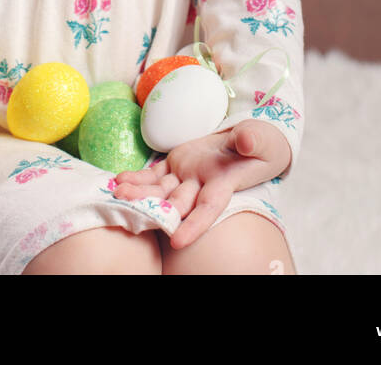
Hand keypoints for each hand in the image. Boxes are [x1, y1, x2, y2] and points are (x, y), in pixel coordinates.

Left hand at [112, 121, 291, 249]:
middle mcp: (202, 186)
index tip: (177, 240)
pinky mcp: (177, 164)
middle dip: (153, 207)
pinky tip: (121, 179)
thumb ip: (253, 141)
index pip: (208, 208)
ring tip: (118, 191)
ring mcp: (187, 176)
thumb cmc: (262, 143)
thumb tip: (246, 140)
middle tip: (128, 206)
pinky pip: (156, 174)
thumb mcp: (262, 141)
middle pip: (176, 202)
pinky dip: (139, 177)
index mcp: (224, 184)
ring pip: (161, 190)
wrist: (252, 140)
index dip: (194, 225)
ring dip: (140, 193)